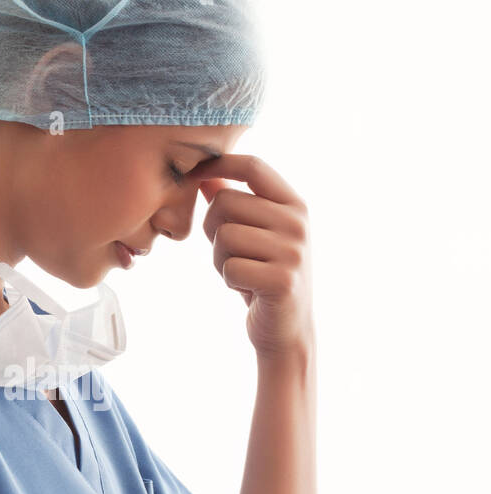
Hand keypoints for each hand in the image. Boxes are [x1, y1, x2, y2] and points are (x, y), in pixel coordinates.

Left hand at [195, 154, 313, 361]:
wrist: (287, 329)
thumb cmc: (263, 276)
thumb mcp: (253, 234)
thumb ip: (234, 202)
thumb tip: (205, 173)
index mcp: (294, 204)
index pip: (254, 167)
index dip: (220, 164)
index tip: (195, 173)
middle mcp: (298, 223)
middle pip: (225, 202)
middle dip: (212, 229)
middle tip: (229, 254)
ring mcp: (293, 251)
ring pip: (224, 236)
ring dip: (220, 259)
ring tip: (241, 272)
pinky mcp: (282, 280)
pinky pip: (229, 267)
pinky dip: (229, 280)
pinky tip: (248, 289)